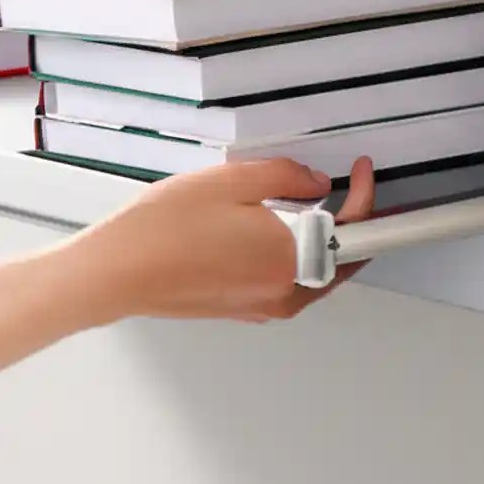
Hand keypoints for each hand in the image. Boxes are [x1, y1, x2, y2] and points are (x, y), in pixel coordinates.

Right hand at [60, 156, 374, 324]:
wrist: (117, 272)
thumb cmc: (161, 232)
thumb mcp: (230, 180)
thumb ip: (286, 176)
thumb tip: (315, 181)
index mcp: (290, 258)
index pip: (355, 230)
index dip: (366, 195)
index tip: (362, 174)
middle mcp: (284, 292)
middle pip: (340, 257)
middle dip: (346, 221)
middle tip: (340, 190)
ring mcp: (264, 306)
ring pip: (313, 270)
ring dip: (314, 239)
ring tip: (288, 206)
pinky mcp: (244, 310)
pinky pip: (284, 281)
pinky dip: (286, 255)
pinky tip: (258, 230)